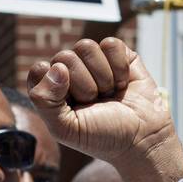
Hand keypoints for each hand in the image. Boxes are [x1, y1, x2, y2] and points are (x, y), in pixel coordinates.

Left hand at [27, 38, 174, 168]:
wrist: (142, 137)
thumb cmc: (102, 136)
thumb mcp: (66, 129)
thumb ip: (45, 102)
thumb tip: (56, 67)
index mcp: (52, 90)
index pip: (40, 70)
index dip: (56, 87)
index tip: (72, 107)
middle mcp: (70, 72)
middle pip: (65, 57)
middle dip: (84, 85)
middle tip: (96, 102)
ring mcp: (93, 62)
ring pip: (86, 46)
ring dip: (102, 76)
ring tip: (109, 93)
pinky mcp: (118, 54)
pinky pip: (111, 44)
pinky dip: (119, 67)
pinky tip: (123, 83)